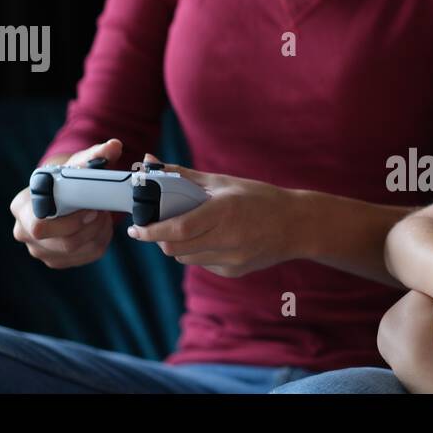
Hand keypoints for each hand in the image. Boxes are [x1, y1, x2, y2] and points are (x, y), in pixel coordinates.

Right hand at [10, 139, 122, 268]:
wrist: (61, 193)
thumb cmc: (66, 177)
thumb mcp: (77, 164)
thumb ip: (95, 155)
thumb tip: (114, 146)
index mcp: (21, 207)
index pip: (40, 227)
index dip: (71, 222)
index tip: (90, 208)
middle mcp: (24, 232)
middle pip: (65, 243)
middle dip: (91, 227)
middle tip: (102, 211)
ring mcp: (39, 250)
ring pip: (79, 250)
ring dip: (98, 233)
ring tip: (102, 215)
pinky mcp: (56, 260)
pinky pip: (86, 256)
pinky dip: (100, 241)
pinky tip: (100, 226)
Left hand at [126, 157, 303, 277]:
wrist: (297, 225)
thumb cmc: (260, 198)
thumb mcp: (223, 182)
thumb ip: (183, 175)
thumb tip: (150, 161)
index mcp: (224, 212)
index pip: (176, 228)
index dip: (151, 231)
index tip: (135, 228)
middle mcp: (227, 239)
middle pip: (175, 248)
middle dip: (159, 239)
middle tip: (155, 227)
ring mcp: (231, 259)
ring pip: (186, 258)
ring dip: (178, 245)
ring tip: (188, 228)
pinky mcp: (234, 271)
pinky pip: (203, 263)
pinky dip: (198, 252)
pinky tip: (213, 239)